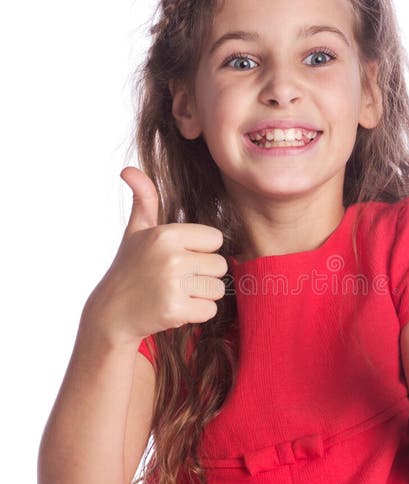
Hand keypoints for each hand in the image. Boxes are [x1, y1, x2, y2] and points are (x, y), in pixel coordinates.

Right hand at [83, 167, 227, 344]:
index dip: (202, 250)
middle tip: (177, 279)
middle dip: (203, 274)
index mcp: (165, 234)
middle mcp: (170, 257)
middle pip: (220, 265)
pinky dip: (196, 313)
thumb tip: (129, 170)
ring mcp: (173, 285)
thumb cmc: (130, 268)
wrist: (112, 312)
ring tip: (175, 293)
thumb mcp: (136, 231)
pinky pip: (210, 310)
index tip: (180, 257)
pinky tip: (175, 309)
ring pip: (217, 288)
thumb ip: (144, 199)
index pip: (214, 239)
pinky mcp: (175, 310)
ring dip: (201, 295)